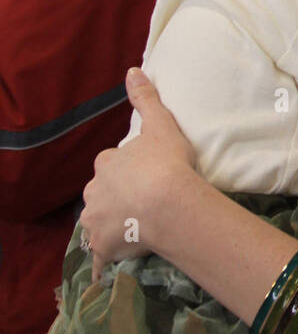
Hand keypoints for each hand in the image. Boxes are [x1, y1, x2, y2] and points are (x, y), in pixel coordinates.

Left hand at [82, 68, 196, 280]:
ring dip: (110, 225)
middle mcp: (94, 191)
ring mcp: (96, 222)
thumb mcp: (161, 126)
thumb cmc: (167, 164)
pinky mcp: (102, 247)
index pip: (111, 165)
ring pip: (98, 223)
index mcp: (106, 164)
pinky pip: (102, 255)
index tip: (145, 177)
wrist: (168, 205)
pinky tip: (118, 263)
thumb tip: (132, 70)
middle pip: (101, 194)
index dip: (127, 171)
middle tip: (142, 205)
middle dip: (115, 198)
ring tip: (135, 231)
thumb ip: (146, 99)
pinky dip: (107, 257)